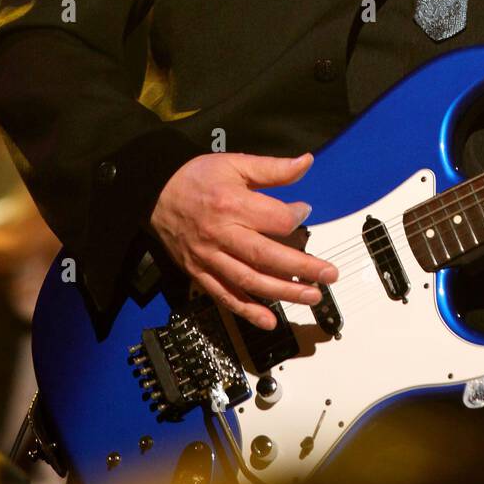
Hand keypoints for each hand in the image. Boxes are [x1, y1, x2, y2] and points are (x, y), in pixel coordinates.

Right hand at [148, 151, 337, 329]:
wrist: (153, 194)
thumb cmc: (196, 178)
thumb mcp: (235, 163)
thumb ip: (273, 168)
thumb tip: (306, 162)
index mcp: (231, 205)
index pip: (274, 219)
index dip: (296, 216)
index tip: (305, 211)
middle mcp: (221, 235)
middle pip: (266, 256)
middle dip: (302, 268)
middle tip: (329, 275)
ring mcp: (210, 258)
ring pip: (249, 281)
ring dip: (282, 292)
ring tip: (310, 297)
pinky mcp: (200, 273)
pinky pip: (225, 296)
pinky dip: (247, 311)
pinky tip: (269, 321)